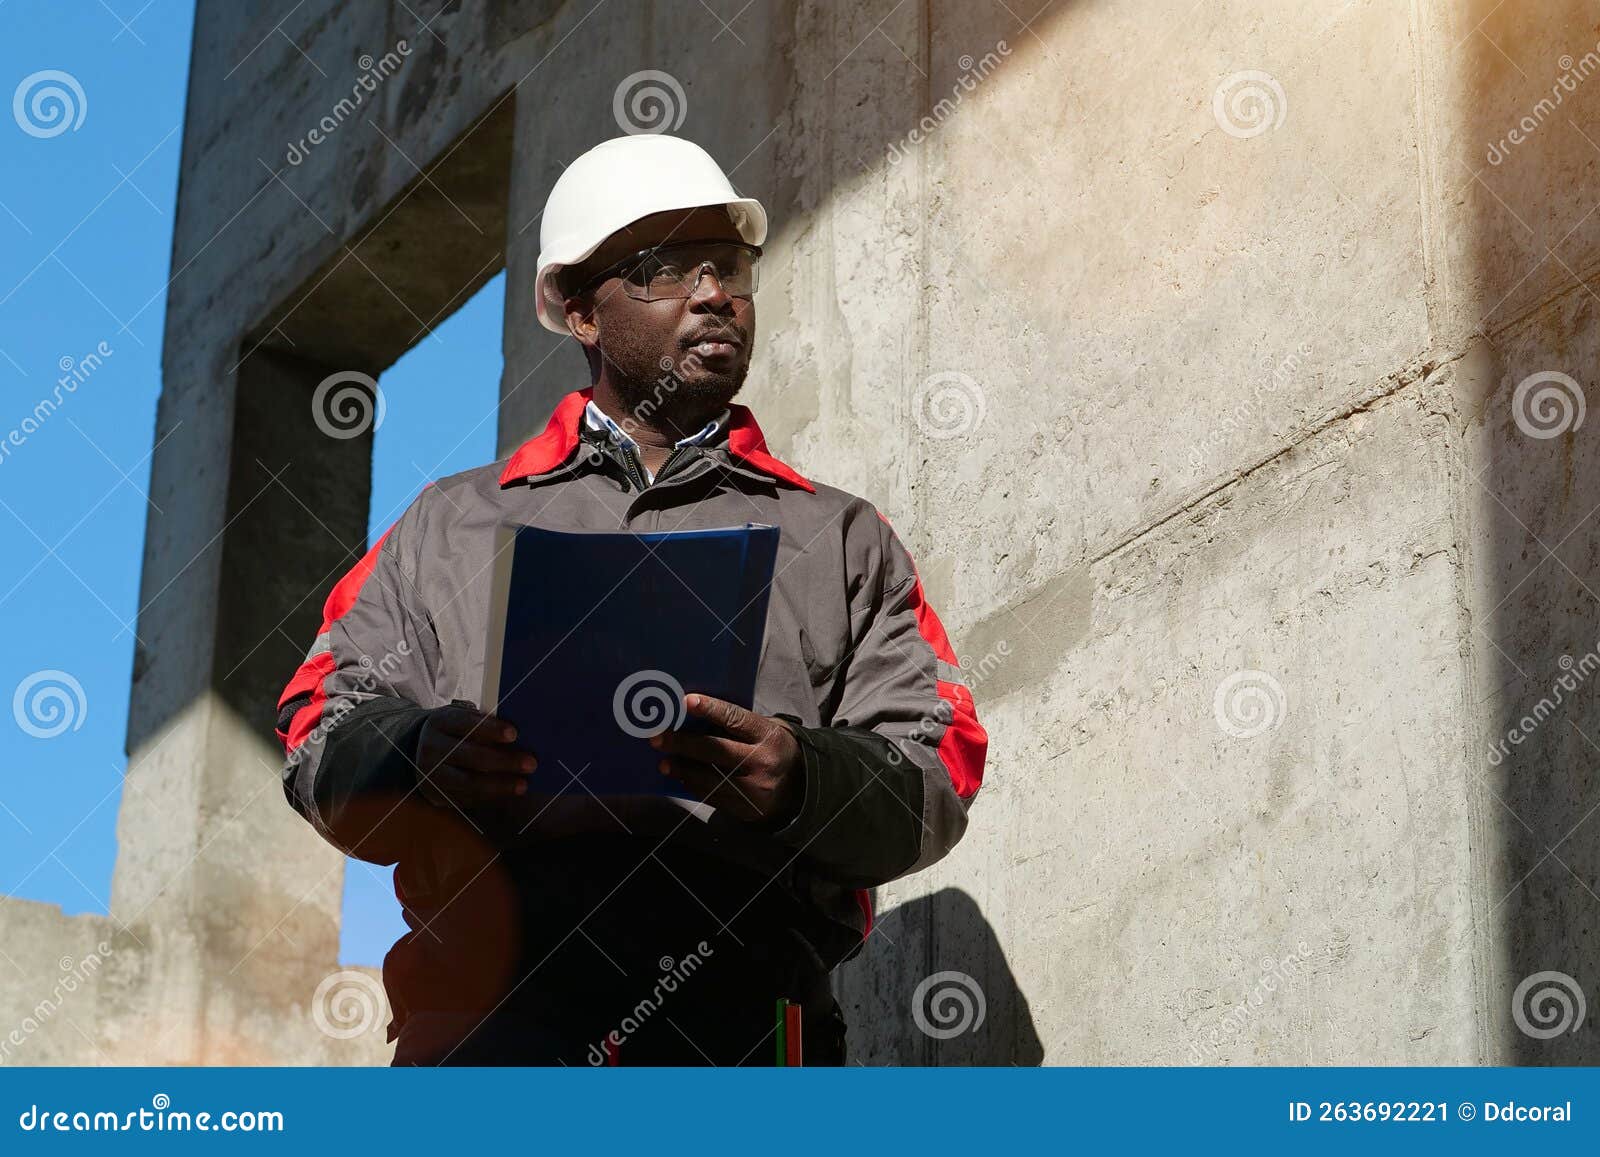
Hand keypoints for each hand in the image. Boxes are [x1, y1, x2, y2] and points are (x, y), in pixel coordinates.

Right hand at [414, 704, 535, 808]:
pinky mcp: (437, 795)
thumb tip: (519, 734)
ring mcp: (432, 775)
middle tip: (531, 764)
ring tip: (523, 785)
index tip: (514, 734)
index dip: (490, 729)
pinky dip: (490, 797)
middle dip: (503, 761)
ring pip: (468, 782)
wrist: (418, 752)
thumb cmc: (454, 732)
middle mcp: (432, 748)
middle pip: (470, 756)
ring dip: (499, 785)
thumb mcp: (461, 720)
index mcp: (440, 723)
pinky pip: (466, 799)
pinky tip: (508, 793)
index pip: (465, 723)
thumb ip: (484, 723)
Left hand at [649, 693, 801, 823]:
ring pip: (711, 778)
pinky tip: (681, 778)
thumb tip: (696, 717)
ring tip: (664, 763)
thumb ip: (739, 724)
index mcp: (767, 736)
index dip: (711, 709)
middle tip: (658, 738)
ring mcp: (754, 788)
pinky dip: (695, 786)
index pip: (736, 719)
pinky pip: (714, 797)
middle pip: (716, 750)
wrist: (801, 785)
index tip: (686, 701)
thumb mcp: (766, 729)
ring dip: (683, 770)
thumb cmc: (774, 748)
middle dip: (683, 743)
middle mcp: (762, 762)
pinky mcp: (746, 808)